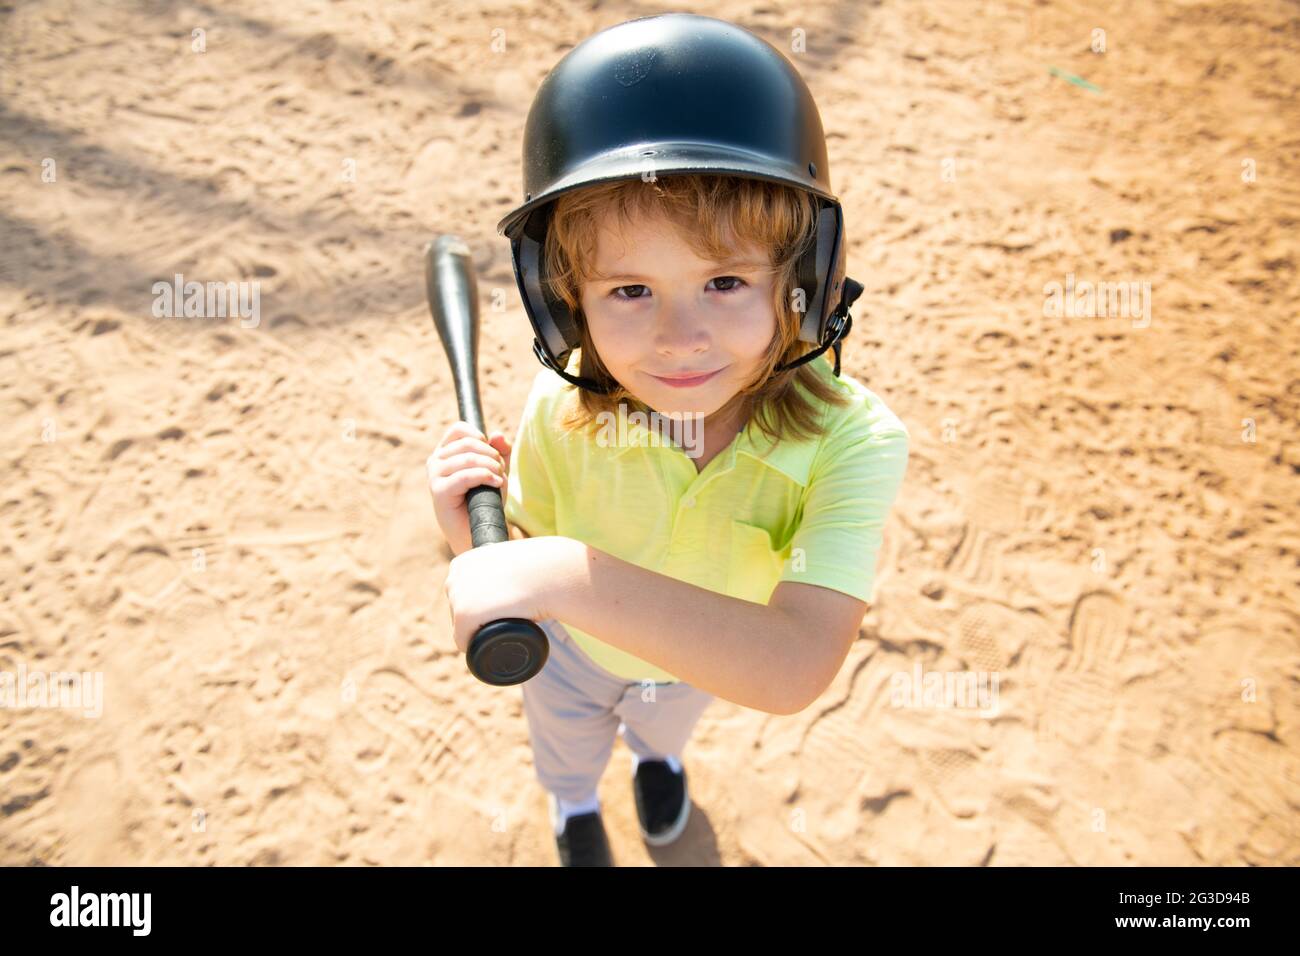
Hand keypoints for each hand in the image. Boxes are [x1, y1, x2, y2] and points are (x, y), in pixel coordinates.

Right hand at [426, 421, 511, 554]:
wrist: (477, 531)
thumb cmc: (484, 500)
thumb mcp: (496, 470)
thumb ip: (500, 451)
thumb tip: (497, 435)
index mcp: (445, 452)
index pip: (459, 429)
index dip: (479, 436)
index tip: (492, 452)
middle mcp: (435, 461)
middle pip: (467, 443)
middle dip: (491, 454)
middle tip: (501, 469)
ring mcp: (434, 476)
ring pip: (468, 458)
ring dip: (491, 466)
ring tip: (499, 478)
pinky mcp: (439, 492)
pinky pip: (465, 476)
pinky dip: (485, 477)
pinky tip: (496, 483)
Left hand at [443, 536, 562, 654]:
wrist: (552, 573)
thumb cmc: (540, 568)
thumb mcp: (511, 563)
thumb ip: (499, 570)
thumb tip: (503, 581)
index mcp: (462, 564)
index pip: (463, 597)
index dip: (482, 606)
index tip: (501, 606)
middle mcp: (454, 577)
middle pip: (458, 613)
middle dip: (480, 619)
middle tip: (507, 614)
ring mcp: (458, 596)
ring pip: (461, 628)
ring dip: (480, 631)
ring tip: (505, 621)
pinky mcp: (464, 614)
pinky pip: (463, 641)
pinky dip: (476, 648)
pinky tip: (494, 640)